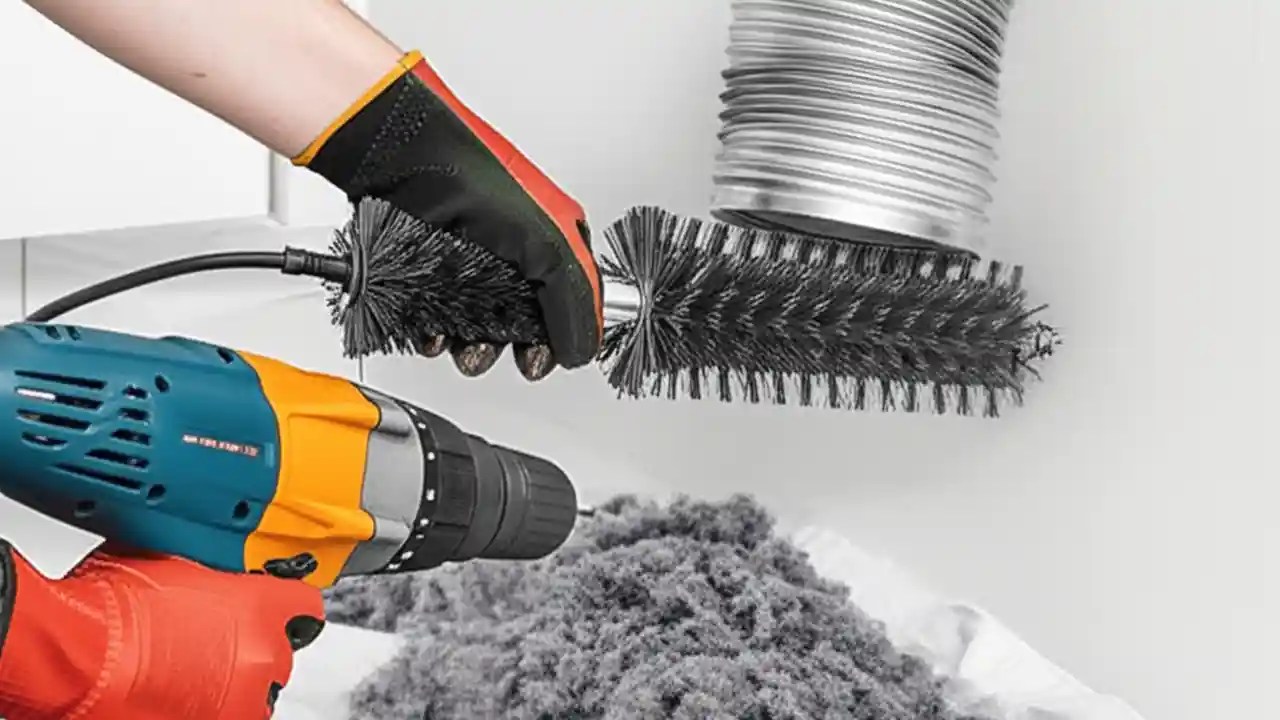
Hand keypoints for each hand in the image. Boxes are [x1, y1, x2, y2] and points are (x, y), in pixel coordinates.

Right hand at [0, 541, 324, 719]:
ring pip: (255, 692)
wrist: (75, 654)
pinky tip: (170, 691)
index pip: (304, 603)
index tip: (276, 604)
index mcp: (262, 607)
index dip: (285, 603)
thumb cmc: (112, 605)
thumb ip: (209, 572)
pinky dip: (203, 707)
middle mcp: (262, 656)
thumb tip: (209, 570)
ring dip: (231, 681)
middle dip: (252, 645)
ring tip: (185, 669)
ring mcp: (239, 701)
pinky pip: (223, 716)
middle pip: (278, 651)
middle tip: (210, 638)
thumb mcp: (172, 562)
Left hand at [299, 50, 603, 380]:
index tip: (551, 358)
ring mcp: (473, 256)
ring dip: (476, 345)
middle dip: (518, 345)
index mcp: (555, 234)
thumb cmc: (475, 172)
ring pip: (481, 320)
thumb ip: (574, 299)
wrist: (400, 155)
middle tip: (515, 359)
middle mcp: (517, 246)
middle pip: (526, 317)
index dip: (564, 334)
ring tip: (467, 350)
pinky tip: (435, 334)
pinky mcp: (433, 265)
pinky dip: (437, 331)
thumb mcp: (548, 241)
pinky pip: (439, 312)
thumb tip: (583, 348)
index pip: (572, 298)